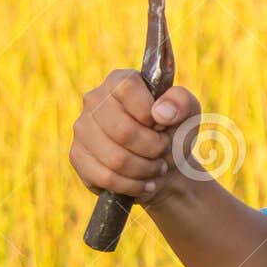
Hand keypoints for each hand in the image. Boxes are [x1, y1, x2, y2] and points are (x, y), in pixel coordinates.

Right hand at [70, 70, 203, 206]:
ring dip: (146, 169)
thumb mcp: (189, 114)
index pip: (127, 89)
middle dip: (153, 147)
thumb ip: (182, 103)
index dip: (150, 112)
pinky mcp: (78, 156)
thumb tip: (161, 112)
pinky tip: (144, 183)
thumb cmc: (173, 134)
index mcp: (119, 81)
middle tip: (164, 150)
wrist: (164, 167)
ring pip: (115, 158)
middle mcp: (94, 100)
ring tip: (157, 167)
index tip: (162, 124)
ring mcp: (82, 128)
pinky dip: (132, 185)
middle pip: (123, 130)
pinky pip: (106, 178)